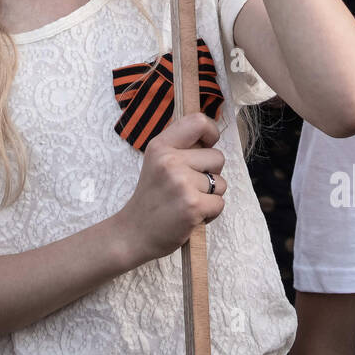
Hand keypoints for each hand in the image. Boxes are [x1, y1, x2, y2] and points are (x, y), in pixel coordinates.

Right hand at [115, 112, 225, 264]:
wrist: (133, 233)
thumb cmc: (151, 198)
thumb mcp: (157, 162)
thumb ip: (180, 147)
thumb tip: (211, 135)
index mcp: (160, 146)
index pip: (198, 122)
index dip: (211, 133)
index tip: (206, 146)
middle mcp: (170, 161)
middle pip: (217, 157)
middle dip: (210, 174)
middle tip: (187, 187)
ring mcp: (181, 183)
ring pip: (221, 183)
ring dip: (210, 195)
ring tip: (187, 201)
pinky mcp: (193, 206)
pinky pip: (220, 203)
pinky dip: (210, 213)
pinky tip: (190, 215)